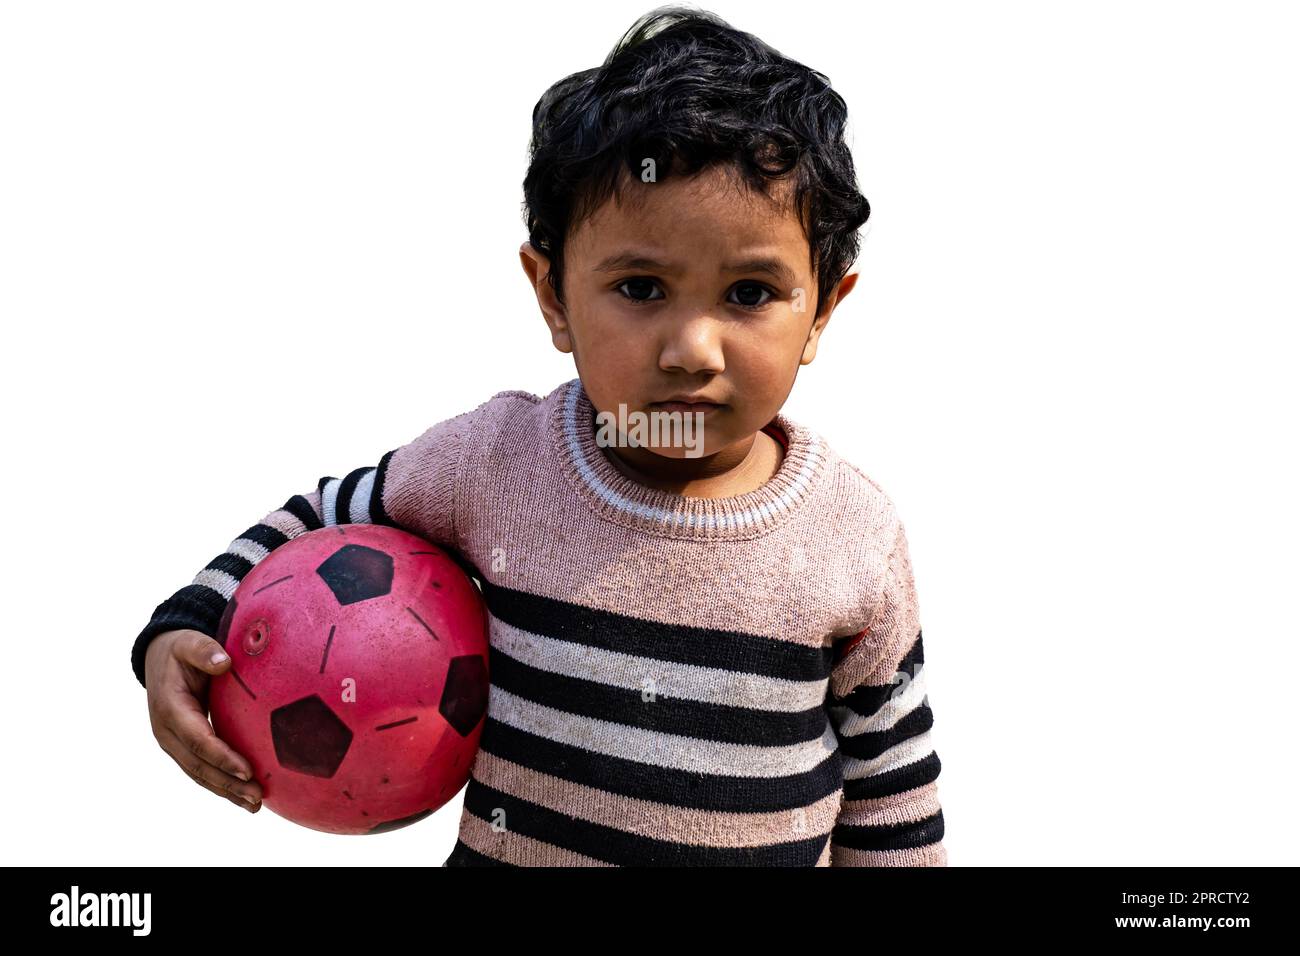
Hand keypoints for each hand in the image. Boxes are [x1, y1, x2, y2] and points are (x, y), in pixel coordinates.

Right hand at [145, 628, 262, 812]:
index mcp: (170, 709)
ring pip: (200, 774)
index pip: (199, 740)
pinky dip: (222, 785)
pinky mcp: (183, 747)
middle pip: (200, 765)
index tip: (248, 770)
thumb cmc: (180, 649)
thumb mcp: (189, 643)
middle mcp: (168, 732)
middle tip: (258, 798)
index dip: (222, 757)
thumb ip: (204, 650)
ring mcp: (173, 743)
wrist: (159, 657)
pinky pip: (202, 770)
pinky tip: (244, 797)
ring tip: (255, 806)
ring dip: (227, 792)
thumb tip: (223, 662)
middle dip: (229, 784)